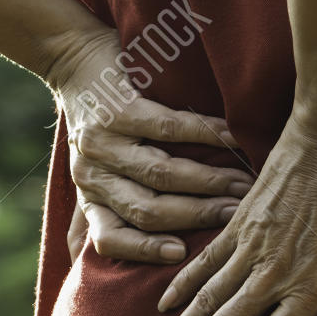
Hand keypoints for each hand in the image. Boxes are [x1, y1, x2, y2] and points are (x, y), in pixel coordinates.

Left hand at [44, 28, 251, 264]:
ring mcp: (103, 143)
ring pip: (160, 174)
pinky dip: (205, 135)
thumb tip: (157, 250)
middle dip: (197, 216)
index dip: (143, 250)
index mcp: (90, 196)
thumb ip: (118, 203)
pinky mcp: (118, 109)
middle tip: (237, 215)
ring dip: (208, 181)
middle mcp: (92, 175)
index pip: (108, 237)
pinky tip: (231, 139)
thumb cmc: (100, 121)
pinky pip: (168, 129)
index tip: (180, 255)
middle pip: (146, 210)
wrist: (74, 60)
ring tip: (242, 183)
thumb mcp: (99, 167)